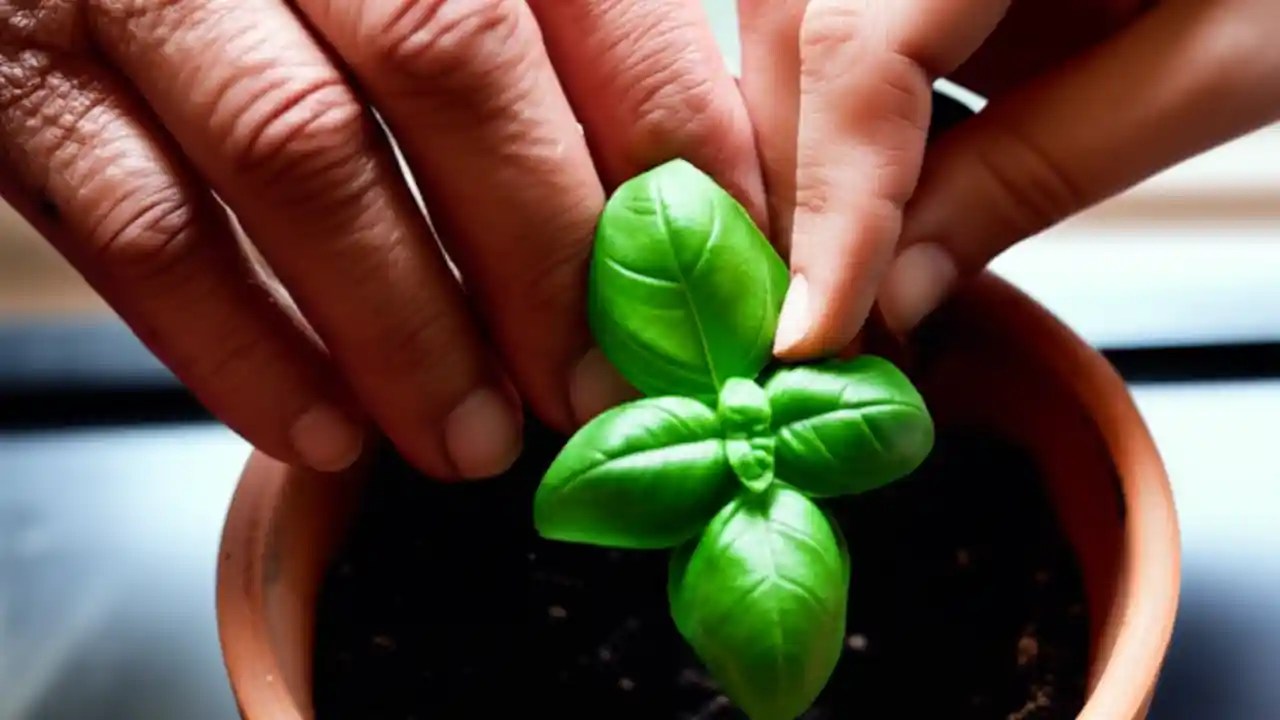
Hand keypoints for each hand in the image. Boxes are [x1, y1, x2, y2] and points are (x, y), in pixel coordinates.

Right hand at [0, 0, 763, 478]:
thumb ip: (543, 41)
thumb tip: (678, 196)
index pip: (584, 0)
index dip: (670, 142)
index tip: (720, 272)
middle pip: (453, 66)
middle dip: (545, 254)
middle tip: (603, 386)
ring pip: (301, 156)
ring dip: (406, 328)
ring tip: (477, 439)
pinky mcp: (20, 79)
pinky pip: (141, 228)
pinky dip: (242, 352)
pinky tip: (326, 433)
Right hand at [736, 0, 1279, 356]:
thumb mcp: (1217, 61)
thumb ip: (1039, 170)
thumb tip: (894, 288)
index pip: (860, 50)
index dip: (829, 200)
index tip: (815, 328)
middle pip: (795, 33)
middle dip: (796, 183)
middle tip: (819, 317)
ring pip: (793, 26)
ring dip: (807, 152)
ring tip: (843, 266)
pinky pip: (845, 23)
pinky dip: (849, 116)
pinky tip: (885, 190)